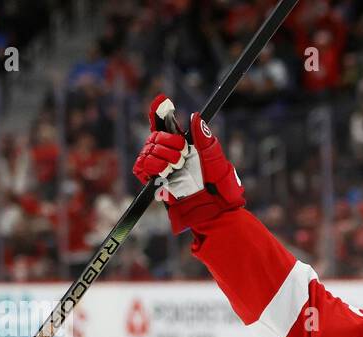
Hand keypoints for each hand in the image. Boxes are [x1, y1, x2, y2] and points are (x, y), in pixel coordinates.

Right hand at [132, 93, 243, 234]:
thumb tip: (195, 117)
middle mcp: (170, 154)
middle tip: (184, 154)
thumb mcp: (217, 161)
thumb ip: (206, 140)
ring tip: (178, 167)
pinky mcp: (154, 183)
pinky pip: (141, 166)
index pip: (166, 123)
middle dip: (168, 141)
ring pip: (147, 150)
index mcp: (184, 145)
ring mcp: (161, 168)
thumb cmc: (221, 188)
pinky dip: (152, 166)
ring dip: (163, 156)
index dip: (160, 110)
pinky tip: (166, 172)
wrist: (215, 210)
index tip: (162, 100)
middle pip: (155, 135)